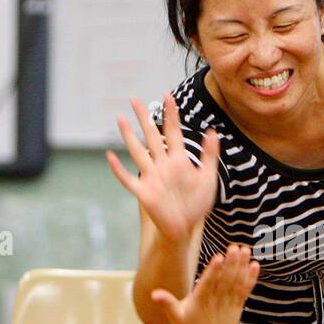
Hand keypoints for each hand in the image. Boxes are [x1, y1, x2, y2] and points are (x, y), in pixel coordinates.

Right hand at [106, 92, 220, 244]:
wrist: (186, 227)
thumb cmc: (197, 203)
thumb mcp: (208, 178)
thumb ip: (210, 155)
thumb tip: (213, 132)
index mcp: (179, 160)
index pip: (173, 132)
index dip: (170, 115)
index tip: (167, 96)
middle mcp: (163, 165)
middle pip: (151, 137)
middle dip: (144, 118)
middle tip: (134, 99)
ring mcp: (152, 178)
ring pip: (138, 152)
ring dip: (129, 136)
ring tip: (120, 119)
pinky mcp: (144, 193)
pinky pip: (128, 180)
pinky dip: (119, 169)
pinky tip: (110, 156)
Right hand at [150, 243, 258, 323]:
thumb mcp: (176, 317)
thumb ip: (167, 303)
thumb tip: (153, 293)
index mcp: (200, 301)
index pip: (208, 284)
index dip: (213, 271)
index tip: (218, 257)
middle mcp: (216, 301)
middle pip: (224, 279)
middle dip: (231, 263)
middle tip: (234, 246)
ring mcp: (229, 302)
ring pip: (236, 282)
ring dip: (241, 266)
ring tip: (245, 250)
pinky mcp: (238, 304)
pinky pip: (245, 290)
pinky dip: (251, 278)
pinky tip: (255, 265)